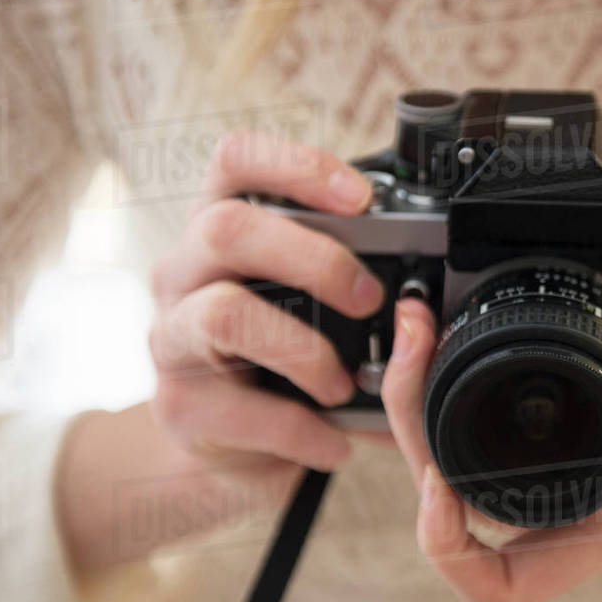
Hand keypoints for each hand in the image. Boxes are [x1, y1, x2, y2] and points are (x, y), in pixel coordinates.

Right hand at [62, 131, 389, 578]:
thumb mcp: (305, 304)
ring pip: (223, 312)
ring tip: (341, 382)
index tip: (360, 196)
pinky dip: (301, 428)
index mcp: (220, 228)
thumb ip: (349, 281)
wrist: (223, 442)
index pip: (235, 159)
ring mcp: (171, 336)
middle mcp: (183, 271)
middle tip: (367, 298)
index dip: (295, 165)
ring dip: (303, 347)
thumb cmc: (275, 353)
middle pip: (227, 228)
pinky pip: (241, 408)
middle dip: (313, 258)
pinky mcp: (178, 404)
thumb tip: (431, 302)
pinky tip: (332, 439)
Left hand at [382, 300, 601, 601]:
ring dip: (421, 394)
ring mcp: (554, 469)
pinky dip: (452, 375)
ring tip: (422, 324)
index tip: (438, 479)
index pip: (493, 586)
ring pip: (452, 454)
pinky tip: (450, 329)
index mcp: (596, 533)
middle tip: (415, 344)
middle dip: (410, 427)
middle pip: (445, 502)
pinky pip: (480, 413)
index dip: (446, 547)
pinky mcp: (559, 424)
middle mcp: (560, 507)